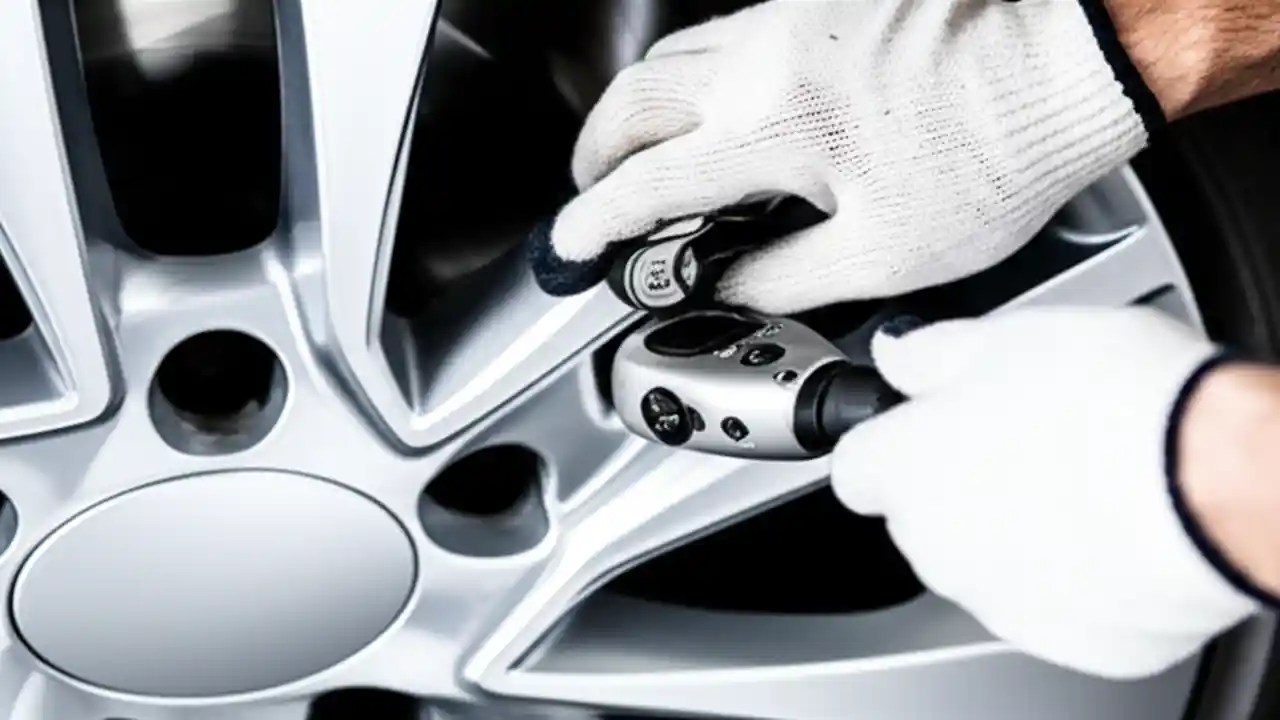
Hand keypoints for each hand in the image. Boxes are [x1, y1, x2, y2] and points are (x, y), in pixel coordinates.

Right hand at [539, 0, 1156, 313]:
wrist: (1071, 63)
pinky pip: (720, 35)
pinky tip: (715, 111)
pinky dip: (691, 79)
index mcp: (770, 128)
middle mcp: (763, 60)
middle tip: (595, 197)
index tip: (573, 244)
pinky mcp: (819, 4)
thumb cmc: (996, 150)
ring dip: (638, 111)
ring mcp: (788, 19)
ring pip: (669, 58)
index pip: (645, 183)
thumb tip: (731, 284)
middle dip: (596, 155)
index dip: (594, 223)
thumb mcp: (886, 253)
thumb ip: (785, 276)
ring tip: (644, 157)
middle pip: (631, 101)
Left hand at [832, 306, 1258, 678]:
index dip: (894, 441)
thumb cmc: (1113, 401)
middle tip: (1030, 438)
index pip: (858, 467)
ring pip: (985, 561)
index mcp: (905, 469)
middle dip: (961, 483)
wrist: (1214, 481)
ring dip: (1015, 529)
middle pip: (924, 516)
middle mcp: (937, 545)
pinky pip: (1053, 602)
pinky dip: (1073, 575)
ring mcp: (999, 599)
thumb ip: (931, 353)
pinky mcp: (1067, 637)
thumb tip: (899, 356)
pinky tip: (1117, 531)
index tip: (927, 424)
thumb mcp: (1006, 337)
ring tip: (1086, 480)